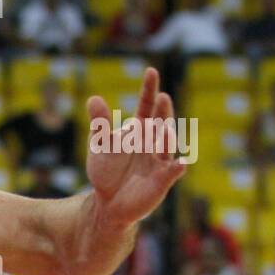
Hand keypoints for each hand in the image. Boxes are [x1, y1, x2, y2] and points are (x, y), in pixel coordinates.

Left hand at [85, 67, 186, 228]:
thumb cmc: (106, 171)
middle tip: (161, 98)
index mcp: (140, 130)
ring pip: (166, 145)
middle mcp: (153, 142)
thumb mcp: (100, 146)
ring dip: (166, 137)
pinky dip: (177, 168)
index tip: (151, 71)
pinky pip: (172, 173)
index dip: (149, 89)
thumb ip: (100, 125)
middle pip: (160, 122)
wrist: (108, 202)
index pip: (146, 106)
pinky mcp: (162, 181)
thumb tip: (93, 98)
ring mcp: (160, 161)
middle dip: (162, 111)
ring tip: (162, 127)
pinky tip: (180, 163)